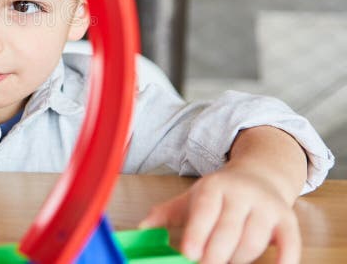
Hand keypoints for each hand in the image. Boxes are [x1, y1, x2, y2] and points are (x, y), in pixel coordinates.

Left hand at [139, 165, 300, 263]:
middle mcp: (242, 193)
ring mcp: (266, 206)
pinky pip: (290, 244)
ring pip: (254, 241)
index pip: (205, 211)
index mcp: (214, 187)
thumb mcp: (190, 198)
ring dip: (238, 259)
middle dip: (216, 254)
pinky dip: (284, 261)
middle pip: (230, 230)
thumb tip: (140, 228)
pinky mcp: (288, 221)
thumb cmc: (218, 194)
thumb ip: (165, 214)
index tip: (189, 255)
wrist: (258, 176)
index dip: (198, 234)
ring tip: (224, 262)